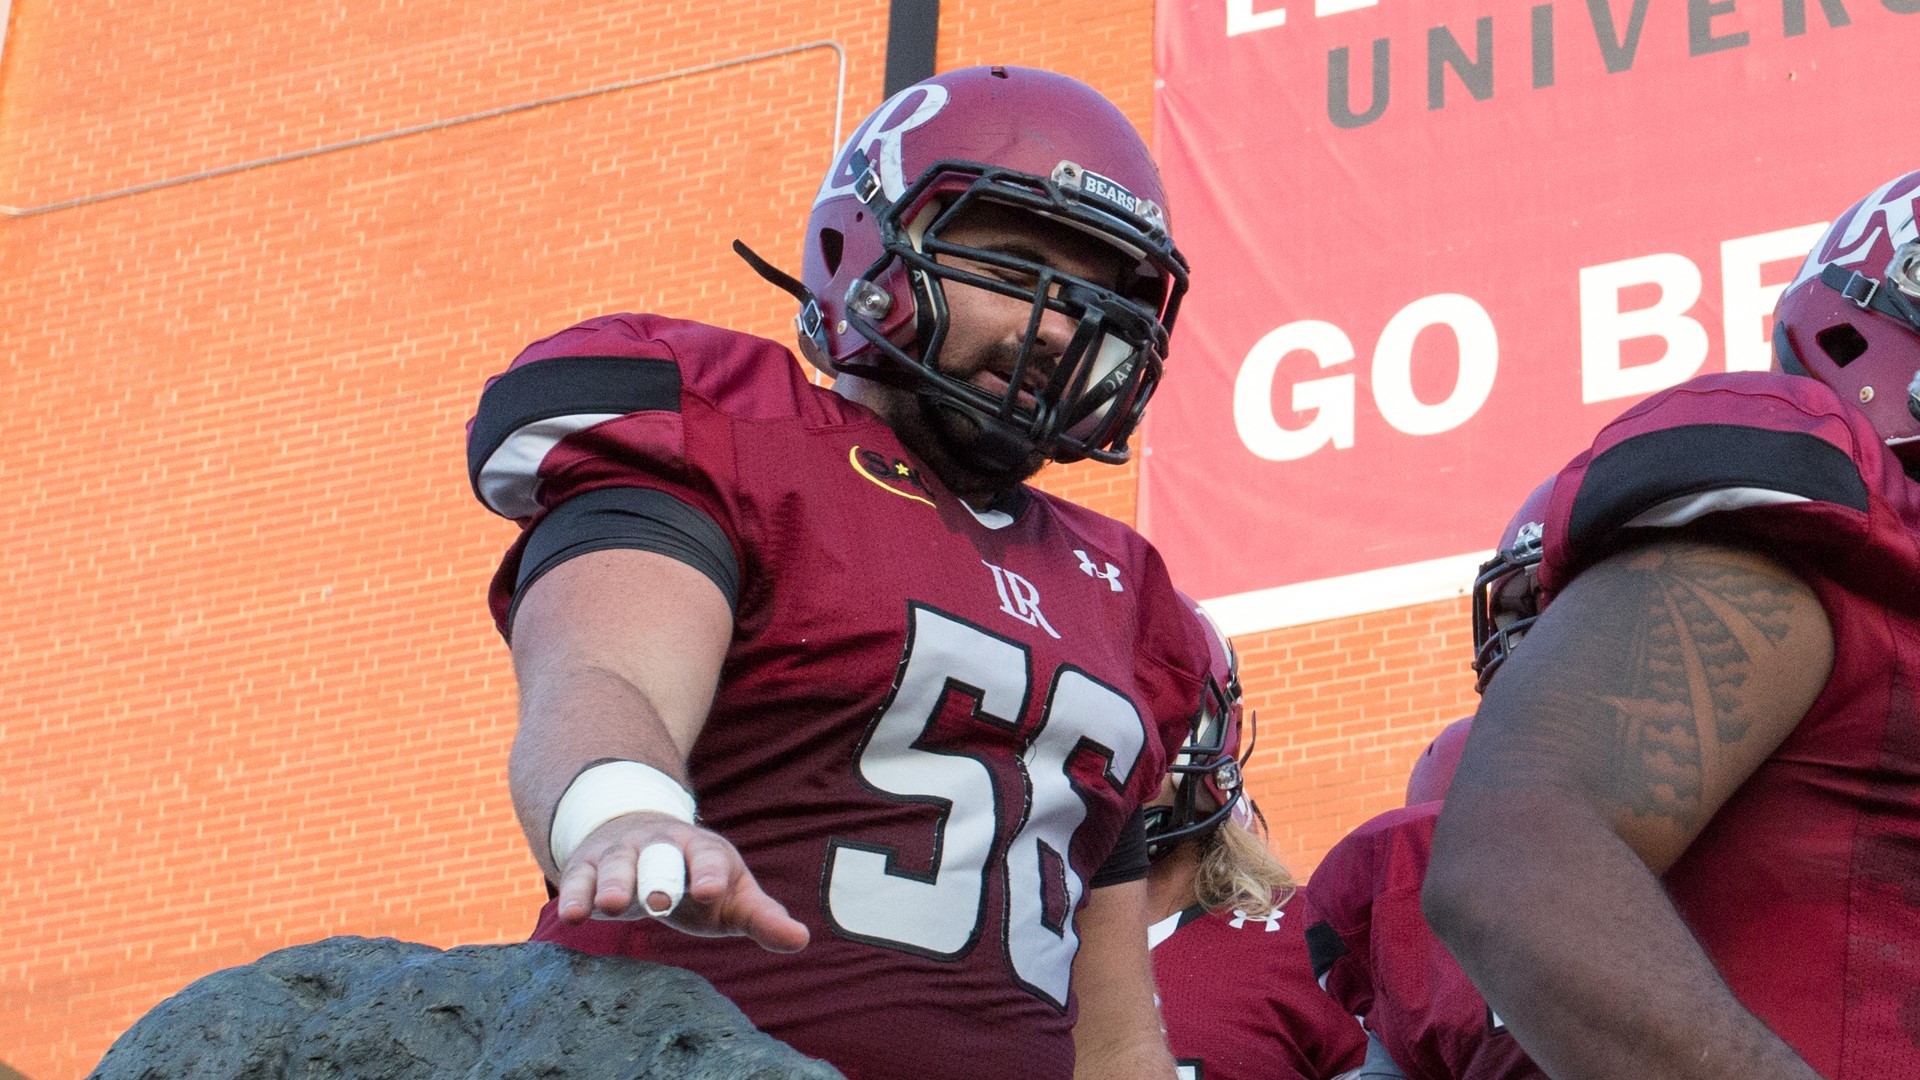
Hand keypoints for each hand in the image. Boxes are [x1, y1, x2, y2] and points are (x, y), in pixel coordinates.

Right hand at [554, 811, 810, 953]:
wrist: (638, 836)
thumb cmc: (695, 877)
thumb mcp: (730, 894)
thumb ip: (761, 917)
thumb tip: (801, 939)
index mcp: (702, 850)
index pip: (709, 858)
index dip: (711, 873)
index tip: (712, 890)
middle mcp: (659, 846)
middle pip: (660, 858)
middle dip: (660, 878)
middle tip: (661, 900)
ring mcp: (622, 854)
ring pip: (618, 865)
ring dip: (615, 884)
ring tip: (613, 906)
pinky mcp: (587, 868)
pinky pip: (578, 880)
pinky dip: (574, 895)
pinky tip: (572, 915)